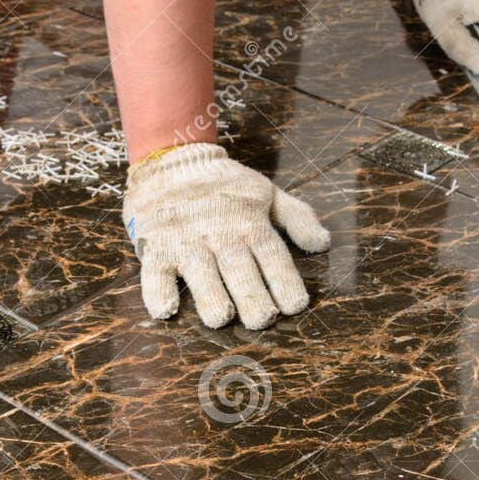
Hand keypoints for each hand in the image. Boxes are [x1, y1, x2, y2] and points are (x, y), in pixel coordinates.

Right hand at [122, 143, 329, 330]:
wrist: (173, 159)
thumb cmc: (225, 184)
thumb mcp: (267, 193)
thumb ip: (297, 218)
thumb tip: (324, 244)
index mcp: (250, 222)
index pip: (272, 255)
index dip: (285, 281)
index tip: (295, 306)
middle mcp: (220, 233)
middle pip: (239, 268)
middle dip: (252, 297)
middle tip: (262, 320)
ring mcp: (186, 241)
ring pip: (201, 273)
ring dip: (211, 297)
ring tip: (221, 319)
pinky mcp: (156, 246)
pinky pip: (155, 271)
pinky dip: (158, 291)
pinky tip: (166, 311)